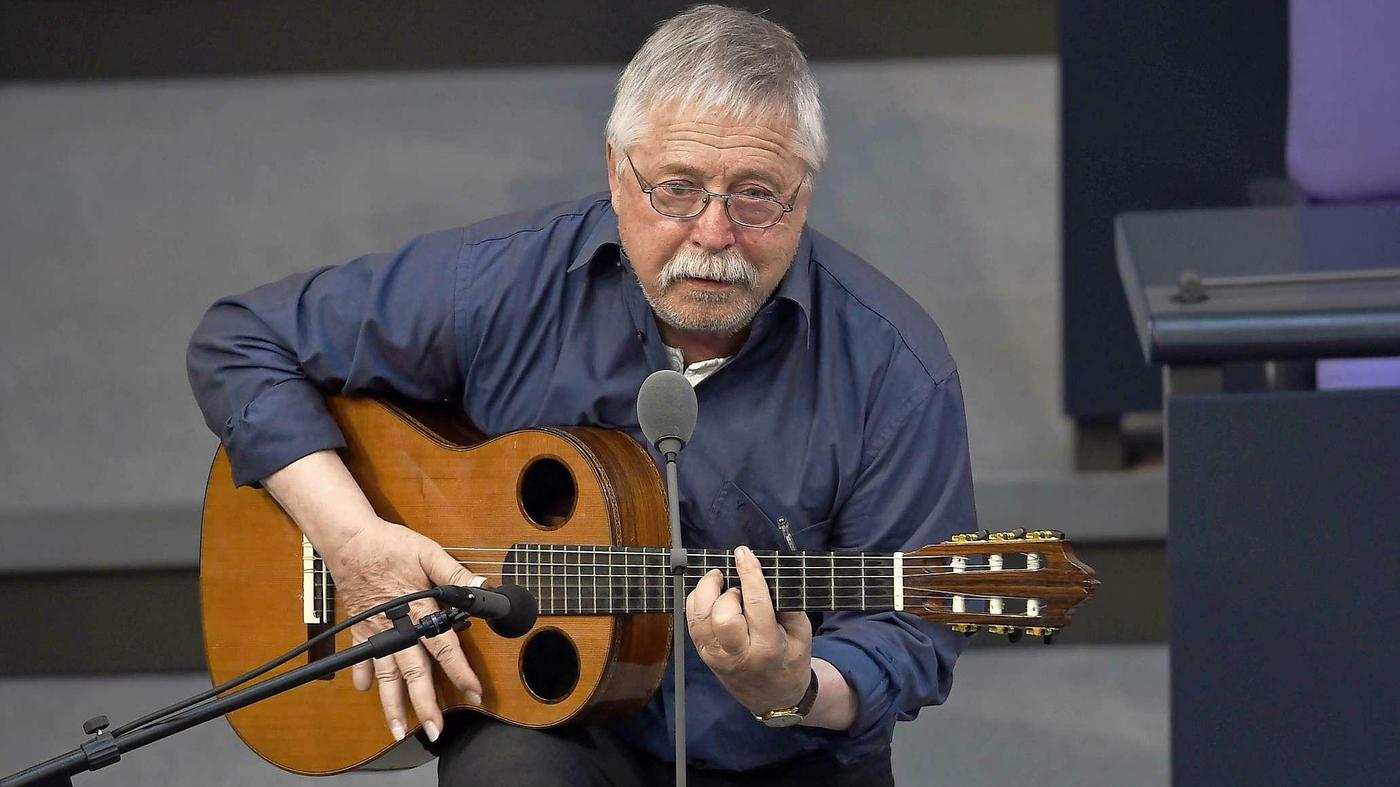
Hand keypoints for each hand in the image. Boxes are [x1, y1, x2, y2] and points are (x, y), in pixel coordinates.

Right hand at [324, 518, 482, 742]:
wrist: (351, 541)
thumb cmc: (391, 545)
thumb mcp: (428, 552)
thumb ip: (454, 573)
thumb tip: (480, 587)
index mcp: (418, 610)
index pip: (444, 647)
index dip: (460, 671)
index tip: (474, 692)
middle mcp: (397, 628)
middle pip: (413, 672)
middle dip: (424, 703)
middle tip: (435, 730)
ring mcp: (377, 632)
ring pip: (387, 675)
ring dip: (391, 704)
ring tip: (398, 729)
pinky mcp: (361, 628)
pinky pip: (361, 657)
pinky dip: (362, 674)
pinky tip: (365, 691)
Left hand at [685, 545, 812, 714]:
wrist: (775, 698)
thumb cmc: (790, 660)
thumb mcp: (802, 633)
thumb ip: (786, 604)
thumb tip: (762, 573)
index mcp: (768, 648)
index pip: (755, 605)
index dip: (749, 574)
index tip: (744, 553)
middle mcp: (737, 655)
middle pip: (721, 615)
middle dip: (726, 591)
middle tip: (737, 586)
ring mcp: (716, 657)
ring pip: (699, 618)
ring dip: (706, 591)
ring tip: (719, 580)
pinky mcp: (703, 655)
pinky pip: (691, 622)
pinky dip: (696, 601)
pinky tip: (709, 594)